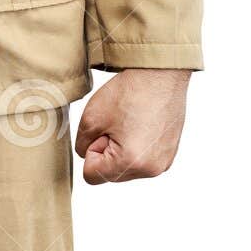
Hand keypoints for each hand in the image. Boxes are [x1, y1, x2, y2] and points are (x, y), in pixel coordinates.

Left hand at [74, 68, 191, 184]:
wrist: (160, 74)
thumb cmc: (129, 92)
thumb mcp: (91, 118)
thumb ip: (82, 145)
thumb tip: (88, 155)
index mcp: (130, 162)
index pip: (92, 176)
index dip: (91, 151)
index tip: (103, 130)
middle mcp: (151, 169)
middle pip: (111, 175)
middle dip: (106, 152)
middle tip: (117, 124)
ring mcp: (163, 163)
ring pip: (126, 168)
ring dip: (121, 150)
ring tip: (129, 123)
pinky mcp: (169, 154)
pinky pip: (142, 161)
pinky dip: (136, 147)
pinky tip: (140, 124)